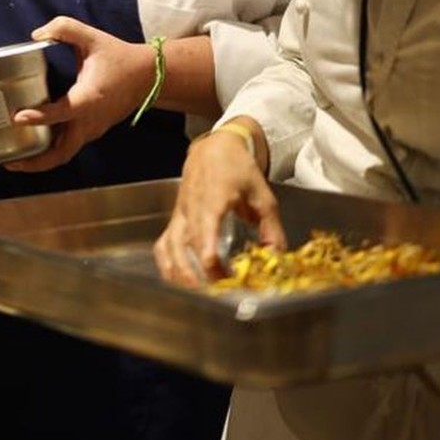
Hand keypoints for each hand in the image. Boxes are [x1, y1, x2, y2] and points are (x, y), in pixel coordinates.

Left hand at [4, 16, 157, 172]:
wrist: (148, 76)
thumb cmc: (119, 57)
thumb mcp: (92, 37)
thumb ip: (64, 28)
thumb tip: (37, 35)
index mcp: (89, 98)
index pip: (62, 112)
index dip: (40, 116)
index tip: (18, 117)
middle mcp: (91, 120)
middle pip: (61, 153)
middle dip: (35, 162)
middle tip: (11, 162)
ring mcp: (93, 129)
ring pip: (65, 154)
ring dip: (41, 160)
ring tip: (15, 161)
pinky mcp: (93, 131)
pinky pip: (70, 146)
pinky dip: (51, 151)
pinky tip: (34, 143)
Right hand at [152, 124, 284, 286]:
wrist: (214, 148)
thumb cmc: (239, 169)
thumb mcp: (263, 196)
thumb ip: (271, 229)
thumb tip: (276, 259)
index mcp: (213, 198)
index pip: (204, 229)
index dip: (208, 253)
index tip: (218, 273)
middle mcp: (192, 208)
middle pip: (186, 244)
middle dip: (198, 272)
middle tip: (216, 292)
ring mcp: (180, 213)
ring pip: (170, 246)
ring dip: (179, 272)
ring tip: (196, 292)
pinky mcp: (176, 218)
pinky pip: (163, 243)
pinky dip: (166, 263)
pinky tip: (178, 280)